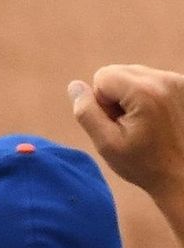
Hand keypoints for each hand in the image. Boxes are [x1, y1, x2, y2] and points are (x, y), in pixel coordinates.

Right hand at [70, 65, 183, 246]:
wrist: (182, 174)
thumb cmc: (144, 164)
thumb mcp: (107, 144)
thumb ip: (87, 113)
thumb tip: (75, 86)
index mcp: (145, 92)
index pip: (102, 76)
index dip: (101, 102)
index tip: (115, 124)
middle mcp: (164, 79)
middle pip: (119, 72)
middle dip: (115, 97)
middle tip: (128, 125)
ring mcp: (178, 81)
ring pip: (134, 75)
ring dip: (130, 97)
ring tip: (142, 123)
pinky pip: (151, 81)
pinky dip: (145, 96)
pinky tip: (154, 119)